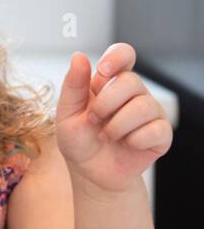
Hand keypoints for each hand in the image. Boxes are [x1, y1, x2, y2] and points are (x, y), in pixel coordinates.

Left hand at [54, 43, 172, 194]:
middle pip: (131, 80)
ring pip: (143, 106)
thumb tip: (79, 56)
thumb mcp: (67, 114)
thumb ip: (72, 86)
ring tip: (106, 136)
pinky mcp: (161, 133)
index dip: (117, 57)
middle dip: (106, 103)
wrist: (91, 173)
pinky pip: (155, 129)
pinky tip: (126, 144)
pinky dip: (135, 140)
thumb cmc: (79, 141)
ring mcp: (150, 112)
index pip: (124, 54)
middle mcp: (133, 92)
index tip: (103, 70)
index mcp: (110, 82)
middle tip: (93, 119)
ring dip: (117, 126)